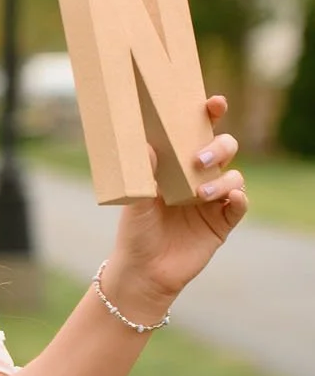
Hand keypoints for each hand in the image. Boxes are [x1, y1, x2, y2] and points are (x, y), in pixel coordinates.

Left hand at [109, 93, 247, 310]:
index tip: (213, 103)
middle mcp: (199, 178)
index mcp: (177, 166)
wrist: (142, 272)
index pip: (197, 133)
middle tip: (199, 159)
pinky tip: (229, 198)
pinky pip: (240, 205)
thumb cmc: (135, 233)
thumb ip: (142, 173)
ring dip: (224, 179)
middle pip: (225, 149)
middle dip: (219, 147)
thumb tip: (146, 144)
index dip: (210, 114)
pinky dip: (238, 199)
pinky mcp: (222, 223)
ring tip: (200, 194)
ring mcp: (213, 200)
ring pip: (235, 176)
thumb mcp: (135, 201)